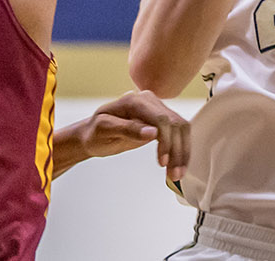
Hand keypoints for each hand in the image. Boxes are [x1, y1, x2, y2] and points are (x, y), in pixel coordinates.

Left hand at [76, 90, 191, 180]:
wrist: (92, 135)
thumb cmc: (95, 132)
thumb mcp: (105, 130)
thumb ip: (128, 129)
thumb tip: (153, 132)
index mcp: (135, 101)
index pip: (160, 119)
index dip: (166, 141)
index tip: (163, 162)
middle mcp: (149, 101)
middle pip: (175, 124)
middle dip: (177, 151)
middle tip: (173, 174)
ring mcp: (156, 110)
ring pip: (180, 129)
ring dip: (182, 153)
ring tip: (177, 174)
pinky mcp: (160, 122)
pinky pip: (178, 134)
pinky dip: (181, 151)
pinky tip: (178, 166)